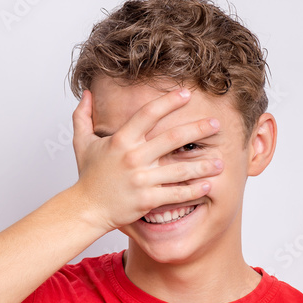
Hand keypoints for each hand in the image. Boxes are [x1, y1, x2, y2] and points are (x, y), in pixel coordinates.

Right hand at [69, 87, 224, 232]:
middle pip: (172, 138)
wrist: (86, 209)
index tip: (187, 95)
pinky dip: (194, 190)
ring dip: (203, 165)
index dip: (169, 101)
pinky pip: (176, 194)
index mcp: (121, 140)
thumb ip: (83, 117)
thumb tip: (88, 94)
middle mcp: (133, 158)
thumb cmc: (88, 177)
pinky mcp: (147, 199)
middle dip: (197, 129)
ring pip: (180, 169)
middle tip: (216, 124)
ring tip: (220, 161)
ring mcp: (141, 180)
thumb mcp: (82, 143)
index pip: (148, 114)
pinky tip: (208, 185)